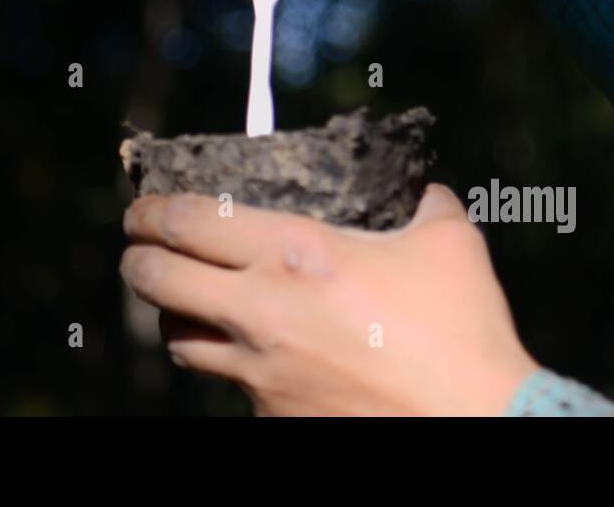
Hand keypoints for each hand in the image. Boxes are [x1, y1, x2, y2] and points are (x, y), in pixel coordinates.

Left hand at [120, 184, 538, 415]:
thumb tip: (422, 190)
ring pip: (181, 341)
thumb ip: (425, 204)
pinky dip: (237, 366)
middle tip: (139, 250)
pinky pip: (234, 385)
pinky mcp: (273, 418)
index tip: (139, 208)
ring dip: (176, 316)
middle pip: (156, 282)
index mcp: (293, 254)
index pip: (188, 221)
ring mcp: (260, 373)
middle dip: (136, 260)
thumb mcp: (449, 242)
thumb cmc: (462, 330)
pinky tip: (264, 358)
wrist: (477, 423)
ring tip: (190, 304)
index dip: (150, 210)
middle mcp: (260, 311)